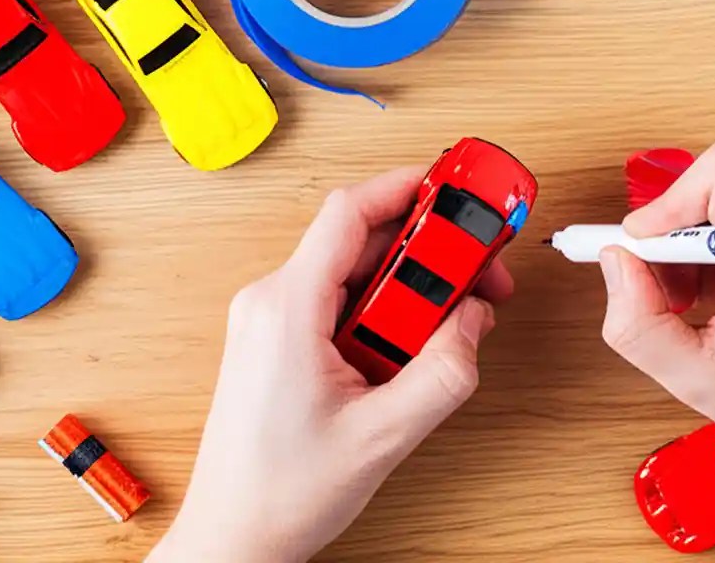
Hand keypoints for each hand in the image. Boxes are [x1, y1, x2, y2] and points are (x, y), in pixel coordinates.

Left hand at [148, 168, 512, 562]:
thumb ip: (443, 372)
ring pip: (362, 275)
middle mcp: (275, 302)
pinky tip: (414, 351)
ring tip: (451, 328)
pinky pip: (348, 304)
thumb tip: (474, 321)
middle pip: (366, 242)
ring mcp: (277, 322)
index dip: (412, 187)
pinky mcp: (286, 342)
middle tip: (482, 277)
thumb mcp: (383, 435)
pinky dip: (391, 316)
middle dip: (434, 252)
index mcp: (286, 308)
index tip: (463, 190)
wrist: (233, 538)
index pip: (351, 210)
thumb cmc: (277, 492)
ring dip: (416, 291)